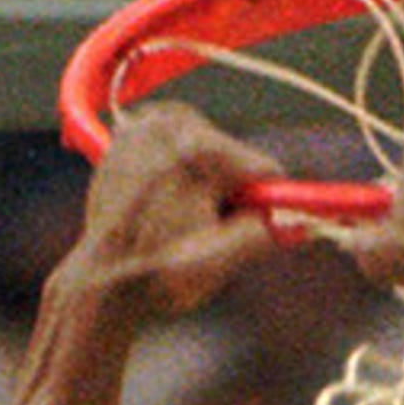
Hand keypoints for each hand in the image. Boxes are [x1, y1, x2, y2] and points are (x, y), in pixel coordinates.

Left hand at [59, 103, 286, 323]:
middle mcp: (171, 124)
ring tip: (173, 218)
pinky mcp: (129, 132)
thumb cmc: (159, 277)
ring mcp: (145, 124)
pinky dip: (176, 170)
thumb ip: (266, 231)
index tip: (234, 226)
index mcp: (198, 151)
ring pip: (207, 150)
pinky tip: (157, 202)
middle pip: (234, 155)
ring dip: (203, 180)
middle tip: (195, 227)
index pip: (264, 169)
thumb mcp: (223, 260)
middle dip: (228, 190)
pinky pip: (177, 147)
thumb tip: (302, 218)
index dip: (260, 204)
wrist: (101, 281)